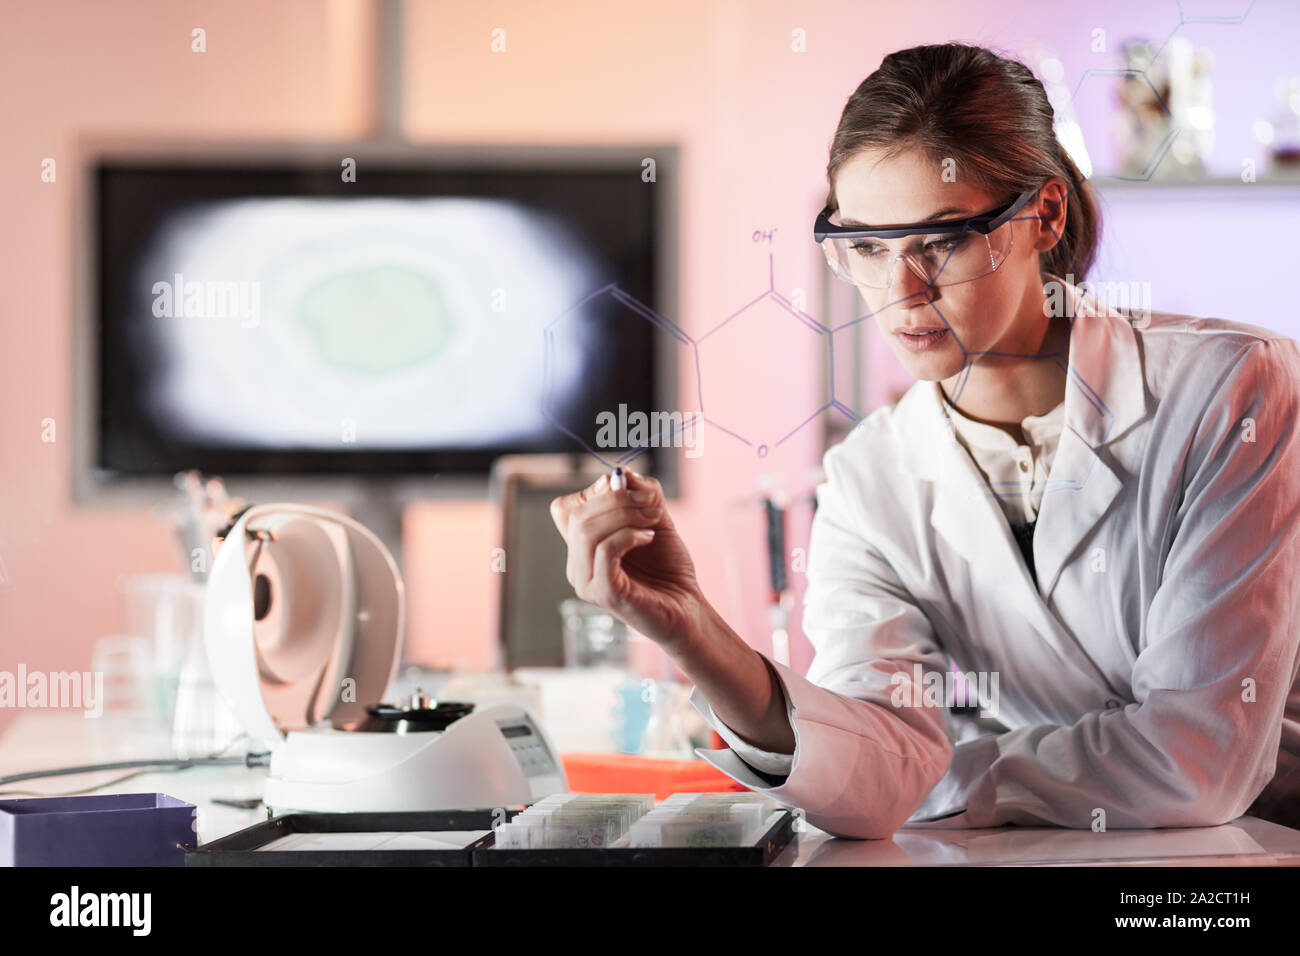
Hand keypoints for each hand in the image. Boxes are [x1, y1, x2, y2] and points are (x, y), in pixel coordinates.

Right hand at [549, 469, 704, 649]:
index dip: (593, 492)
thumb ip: (640, 494)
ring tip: (651, 520)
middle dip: (616, 499)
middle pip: (577, 516)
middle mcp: (577, 565)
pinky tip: (649, 537)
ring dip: (624, 515)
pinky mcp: (603, 593)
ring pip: (587, 531)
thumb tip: (623, 474)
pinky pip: (604, 550)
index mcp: (582, 548)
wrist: (687, 607)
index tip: (626, 488)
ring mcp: (587, 582)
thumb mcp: (655, 519)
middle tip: (649, 502)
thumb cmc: (668, 568)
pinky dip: (628, 535)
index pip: (565, 509)